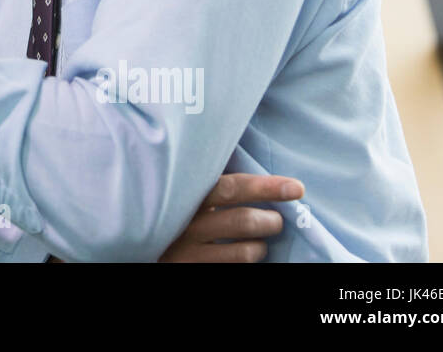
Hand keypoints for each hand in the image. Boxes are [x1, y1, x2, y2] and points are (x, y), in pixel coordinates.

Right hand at [157, 173, 304, 261]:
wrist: (145, 243)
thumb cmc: (176, 211)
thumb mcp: (187, 191)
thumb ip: (212, 181)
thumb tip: (259, 174)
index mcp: (188, 193)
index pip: (233, 187)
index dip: (267, 187)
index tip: (296, 189)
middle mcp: (186, 222)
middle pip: (243, 220)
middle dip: (270, 221)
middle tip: (276, 220)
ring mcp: (188, 251)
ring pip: (244, 252)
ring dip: (261, 247)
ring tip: (259, 243)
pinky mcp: (191, 269)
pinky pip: (235, 268)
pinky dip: (247, 261)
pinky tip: (243, 255)